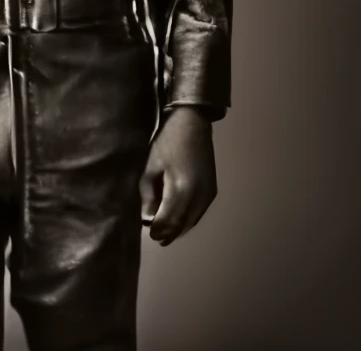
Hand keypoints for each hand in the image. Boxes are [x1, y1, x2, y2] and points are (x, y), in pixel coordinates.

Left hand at [139, 106, 216, 246]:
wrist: (192, 124)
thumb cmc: (166, 142)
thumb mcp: (150, 168)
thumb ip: (148, 196)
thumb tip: (148, 219)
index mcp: (181, 189)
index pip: (168, 222)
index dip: (157, 230)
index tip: (149, 233)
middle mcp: (198, 196)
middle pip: (182, 226)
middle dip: (167, 233)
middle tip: (155, 235)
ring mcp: (208, 194)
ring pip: (192, 222)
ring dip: (178, 228)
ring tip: (164, 230)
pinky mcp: (212, 191)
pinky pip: (198, 213)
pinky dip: (187, 219)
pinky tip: (177, 218)